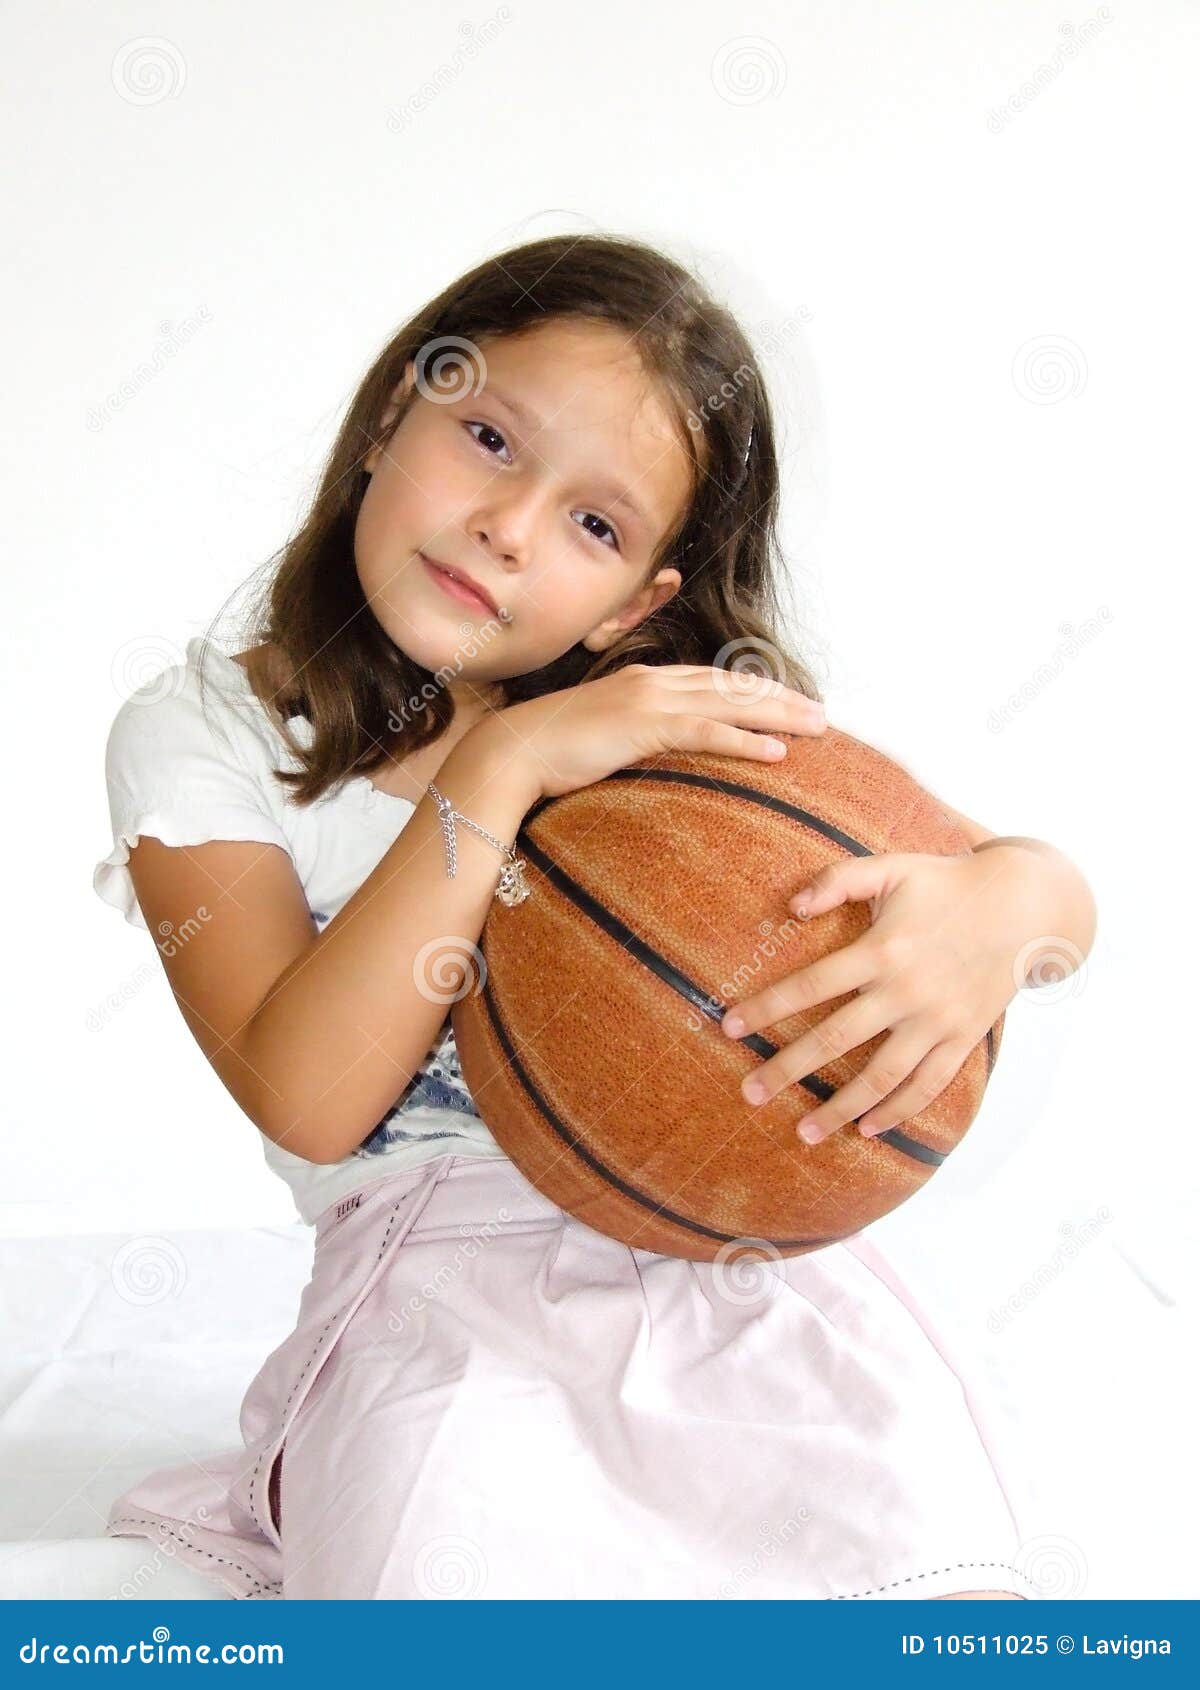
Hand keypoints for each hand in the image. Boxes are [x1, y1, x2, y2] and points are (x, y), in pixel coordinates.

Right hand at [488, 662, 826, 799]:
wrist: (512, 751)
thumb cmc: (552, 751)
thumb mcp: (604, 736)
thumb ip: (636, 736)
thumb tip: (658, 753)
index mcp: (645, 682)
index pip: (714, 682)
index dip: (755, 691)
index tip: (789, 702)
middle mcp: (654, 682)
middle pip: (732, 687)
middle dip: (781, 698)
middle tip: (822, 713)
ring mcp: (649, 700)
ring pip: (729, 704)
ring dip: (778, 715)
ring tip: (816, 727)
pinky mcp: (643, 725)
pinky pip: (706, 732)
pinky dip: (744, 740)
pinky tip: (776, 751)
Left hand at [718, 845, 1038, 1142]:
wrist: (1024, 906)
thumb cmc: (946, 882)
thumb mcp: (892, 867)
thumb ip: (839, 880)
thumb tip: (793, 906)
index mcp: (882, 948)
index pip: (810, 986)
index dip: (766, 1008)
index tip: (729, 1028)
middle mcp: (906, 991)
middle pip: (835, 1039)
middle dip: (787, 1069)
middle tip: (749, 1094)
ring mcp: (936, 1020)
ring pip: (880, 1076)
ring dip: (839, 1108)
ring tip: (804, 1132)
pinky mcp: (962, 1038)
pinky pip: (927, 1084)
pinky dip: (898, 1111)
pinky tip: (867, 1128)